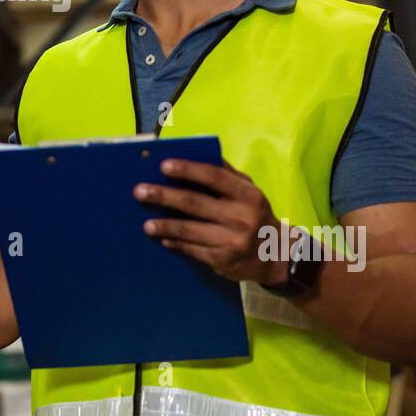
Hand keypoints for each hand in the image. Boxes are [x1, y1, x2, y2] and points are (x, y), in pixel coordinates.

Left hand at [134, 158, 287, 286]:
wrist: (275, 255)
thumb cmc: (256, 215)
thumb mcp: (250, 191)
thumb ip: (227, 174)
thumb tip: (197, 154)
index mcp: (248, 195)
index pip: (214, 177)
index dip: (187, 170)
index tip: (163, 166)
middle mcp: (240, 217)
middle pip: (195, 203)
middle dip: (164, 196)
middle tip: (139, 192)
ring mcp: (231, 241)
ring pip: (189, 230)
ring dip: (164, 225)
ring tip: (146, 223)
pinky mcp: (222, 261)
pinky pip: (192, 250)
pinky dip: (175, 242)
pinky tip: (163, 238)